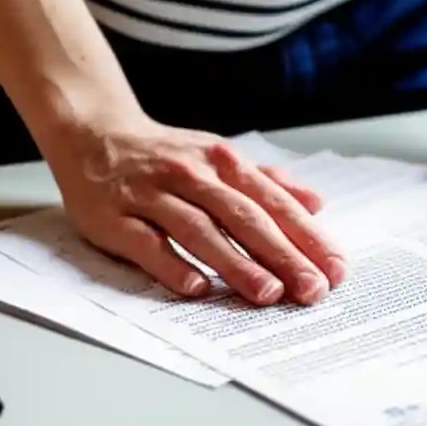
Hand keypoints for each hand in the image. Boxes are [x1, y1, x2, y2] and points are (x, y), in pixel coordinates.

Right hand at [45, 118, 345, 304]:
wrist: (91, 132)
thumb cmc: (163, 156)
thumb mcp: (218, 159)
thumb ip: (267, 183)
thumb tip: (316, 203)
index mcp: (223, 163)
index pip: (273, 203)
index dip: (307, 236)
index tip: (335, 268)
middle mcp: (191, 174)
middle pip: (244, 218)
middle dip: (283, 255)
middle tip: (312, 288)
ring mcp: (151, 195)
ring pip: (200, 230)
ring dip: (236, 263)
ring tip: (267, 293)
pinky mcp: (114, 217)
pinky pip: (147, 243)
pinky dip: (172, 265)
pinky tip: (196, 287)